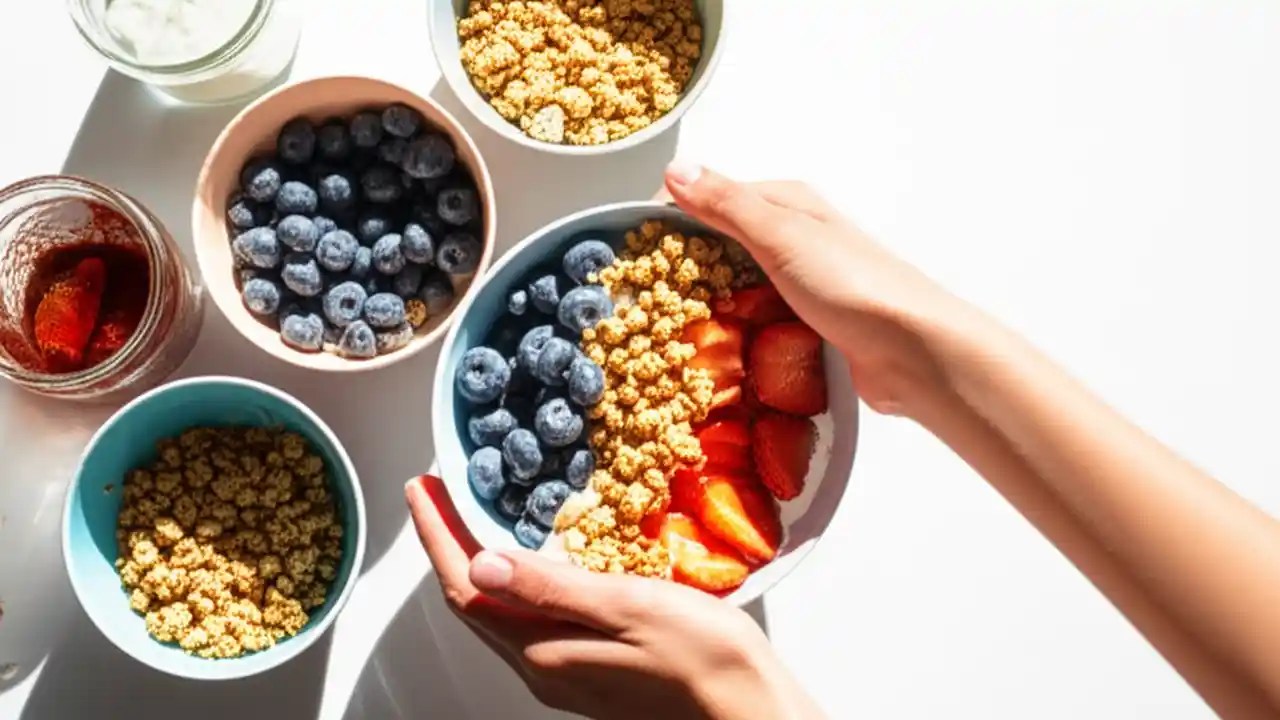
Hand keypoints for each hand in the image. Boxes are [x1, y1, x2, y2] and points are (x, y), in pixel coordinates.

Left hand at [405, 475, 823, 719]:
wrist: (747, 709)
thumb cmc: (701, 658)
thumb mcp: (626, 607)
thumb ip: (550, 587)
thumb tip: (478, 560)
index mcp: (542, 650)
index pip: (464, 586)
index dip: (437, 534)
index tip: (421, 487)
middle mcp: (543, 667)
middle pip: (474, 599)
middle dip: (449, 542)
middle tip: (441, 491)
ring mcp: (566, 672)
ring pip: (501, 610)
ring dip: (480, 558)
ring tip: (475, 513)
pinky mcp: (591, 669)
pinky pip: (532, 618)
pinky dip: (517, 578)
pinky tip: (534, 557)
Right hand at [662, 163, 962, 416]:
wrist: (914, 351)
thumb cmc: (852, 285)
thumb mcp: (781, 235)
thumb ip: (727, 204)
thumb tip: (675, 168)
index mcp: (788, 203)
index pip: (713, 198)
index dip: (671, 219)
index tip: (632, 249)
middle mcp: (797, 238)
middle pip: (724, 245)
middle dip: (685, 267)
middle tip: (641, 300)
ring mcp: (806, 283)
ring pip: (741, 287)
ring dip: (711, 306)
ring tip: (667, 333)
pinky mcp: (813, 324)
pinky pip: (760, 323)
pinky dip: (738, 333)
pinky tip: (716, 355)